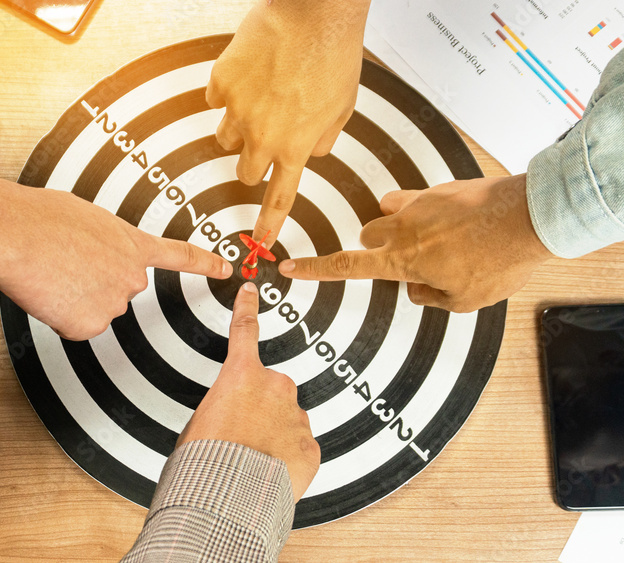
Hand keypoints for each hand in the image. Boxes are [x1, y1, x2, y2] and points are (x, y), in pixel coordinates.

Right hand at [0, 176, 232, 340]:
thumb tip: (95, 252)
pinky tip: (49, 293)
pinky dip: (61, 315)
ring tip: (54, 274)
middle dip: (96, 282)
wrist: (18, 235)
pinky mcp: (89, 326)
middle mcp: (131, 277)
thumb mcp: (89, 217)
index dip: (205, 264)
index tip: (225, 269)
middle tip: (69, 265)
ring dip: (76, 298)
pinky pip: (76, 325)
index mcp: (133, 244)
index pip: (180, 256)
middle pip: (119, 289)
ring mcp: (113, 304)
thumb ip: (105, 239)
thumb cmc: (44, 218)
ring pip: (95, 308)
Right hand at [178, 283, 319, 502]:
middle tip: (240, 433)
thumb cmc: (206, 459)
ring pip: (288, 419)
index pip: (244, 330)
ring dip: (274, 433)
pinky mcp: (312, 446)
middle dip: (261, 406)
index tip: (251, 291)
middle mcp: (275, 388)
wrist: (228, 496)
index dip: (247, 307)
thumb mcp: (200, 421)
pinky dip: (287, 457)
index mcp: (241, 375)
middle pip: (271, 388)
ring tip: (251, 460)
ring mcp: (297, 416)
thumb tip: (231, 416)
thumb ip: (222, 405)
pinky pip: (300, 446)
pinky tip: (268, 472)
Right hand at [207, 0, 370, 243]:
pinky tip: (250, 71)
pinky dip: (229, 91)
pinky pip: (216, 99)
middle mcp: (262, 136)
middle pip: (243, 171)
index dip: (267, 225)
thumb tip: (313, 150)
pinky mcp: (221, 83)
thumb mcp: (344, 106)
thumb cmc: (333, 54)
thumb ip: (324, 138)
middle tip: (263, 136)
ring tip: (260, 96)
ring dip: (238, 126)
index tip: (259, 242)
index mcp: (296, 146)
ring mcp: (237, 111)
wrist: (314, 14)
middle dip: (251, 160)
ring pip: (224, 137)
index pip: (279, 198)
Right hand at [278, 174, 554, 311]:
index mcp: (403, 260)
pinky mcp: (438, 189)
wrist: (530, 218)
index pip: (346, 266)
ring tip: (438, 242)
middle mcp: (403, 228)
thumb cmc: (500, 260)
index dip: (314, 269)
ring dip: (401, 229)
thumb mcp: (466, 300)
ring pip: (389, 215)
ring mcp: (419, 204)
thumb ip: (433, 299)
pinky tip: (453, 222)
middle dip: (378, 249)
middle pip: (367, 236)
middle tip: (412, 264)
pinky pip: (417, 199)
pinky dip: (425, 212)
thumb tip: (417, 290)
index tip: (289, 267)